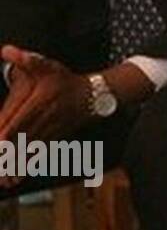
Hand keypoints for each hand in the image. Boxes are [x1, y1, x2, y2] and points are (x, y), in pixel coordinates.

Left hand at [0, 47, 90, 184]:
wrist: (94, 95)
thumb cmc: (66, 80)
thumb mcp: (48, 65)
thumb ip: (27, 59)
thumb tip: (6, 51)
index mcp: (41, 100)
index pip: (19, 118)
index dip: (5, 131)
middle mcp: (46, 117)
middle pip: (21, 137)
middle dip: (5, 153)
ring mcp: (51, 130)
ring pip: (29, 150)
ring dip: (14, 165)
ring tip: (3, 179)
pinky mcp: (54, 139)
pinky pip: (38, 155)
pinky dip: (26, 168)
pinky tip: (15, 179)